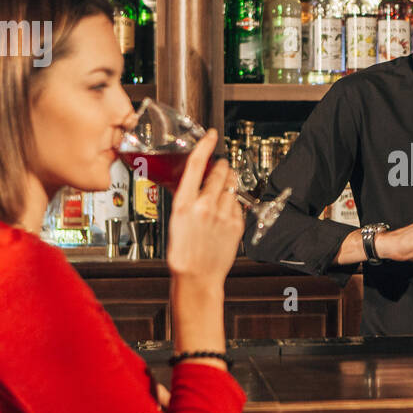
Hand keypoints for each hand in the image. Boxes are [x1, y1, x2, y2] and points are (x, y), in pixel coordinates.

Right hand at [164, 129, 243, 286]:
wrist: (197, 276)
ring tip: (220, 197)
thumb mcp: (176, 219)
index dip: (205, 145)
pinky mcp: (236, 224)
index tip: (211, 135)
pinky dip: (232, 205)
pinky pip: (237, 205)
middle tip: (219, 168)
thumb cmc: (183, 252)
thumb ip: (186, 198)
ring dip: (227, 186)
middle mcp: (205, 206)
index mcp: (184, 203)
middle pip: (220, 172)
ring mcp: (223, 215)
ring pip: (231, 187)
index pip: (195, 164)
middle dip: (221, 167)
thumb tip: (192, 181)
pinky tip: (223, 215)